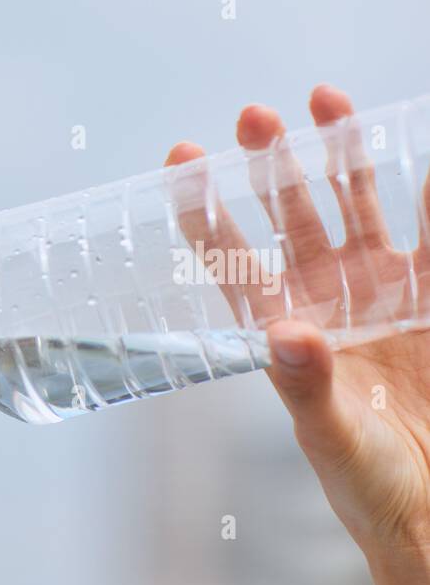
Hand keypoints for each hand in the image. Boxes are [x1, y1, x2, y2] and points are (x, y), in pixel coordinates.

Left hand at [164, 84, 429, 557]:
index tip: (179, 159)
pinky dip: (427, 195)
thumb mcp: (328, 436)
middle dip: (272, 165)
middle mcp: (324, 301)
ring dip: (341, 155)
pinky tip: (419, 154)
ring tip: (326, 100)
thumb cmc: (365, 483)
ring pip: (354, 208)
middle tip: (253, 117)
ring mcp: (380, 293)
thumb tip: (288, 330)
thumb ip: (305, 384)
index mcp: (279, 331)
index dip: (203, 210)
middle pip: (289, 217)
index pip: (230, 260)